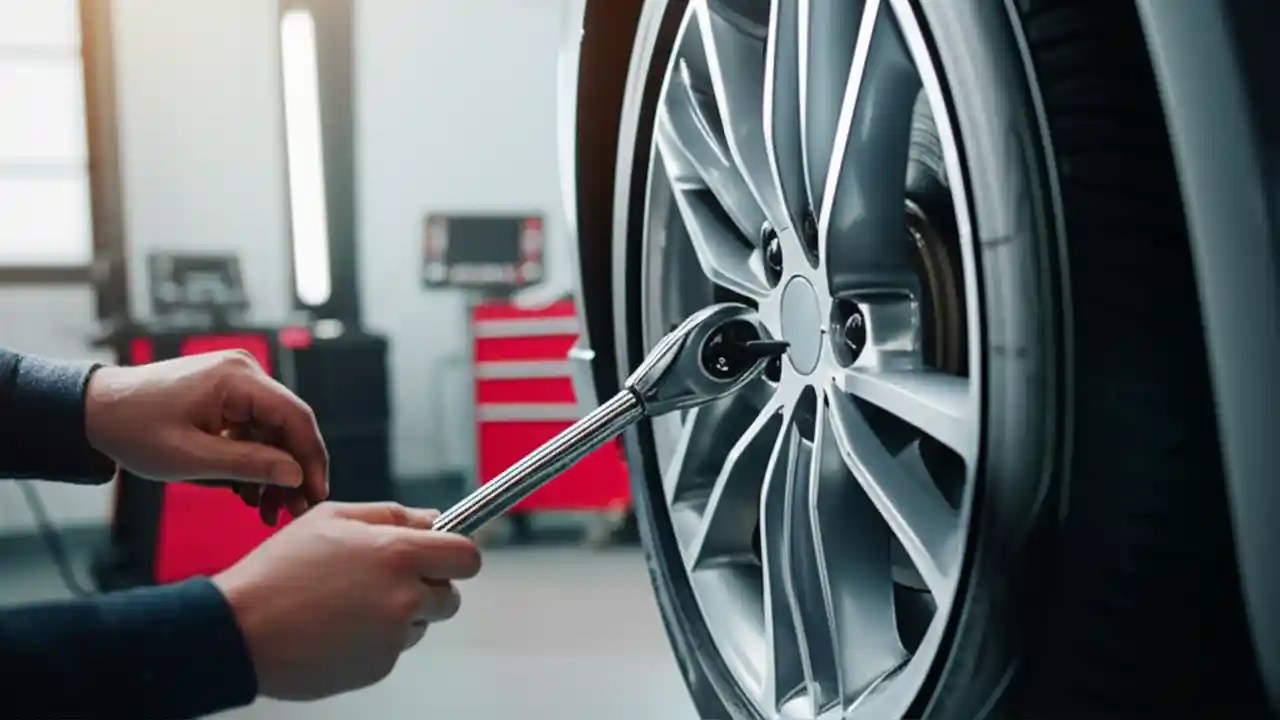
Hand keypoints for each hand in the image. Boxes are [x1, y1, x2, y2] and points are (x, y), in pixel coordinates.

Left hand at [84, 350, 328, 523]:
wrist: (94, 410)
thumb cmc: (134, 430)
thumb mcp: (192, 458)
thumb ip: (249, 465)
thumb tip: (296, 476)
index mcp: (238, 378)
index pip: (296, 417)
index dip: (311, 459)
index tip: (315, 496)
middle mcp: (245, 371)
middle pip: (288, 426)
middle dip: (292, 472)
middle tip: (292, 512)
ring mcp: (237, 381)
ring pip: (273, 432)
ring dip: (273, 472)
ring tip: (267, 511)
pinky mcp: (228, 394)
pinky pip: (255, 429)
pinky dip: (255, 460)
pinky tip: (248, 493)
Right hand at [212, 502, 481, 699]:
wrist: (239, 630)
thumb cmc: (281, 568)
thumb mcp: (332, 518)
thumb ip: (392, 515)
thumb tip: (434, 519)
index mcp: (399, 554)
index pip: (467, 556)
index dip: (457, 554)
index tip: (442, 555)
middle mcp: (405, 597)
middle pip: (450, 596)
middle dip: (429, 587)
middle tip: (387, 579)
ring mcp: (393, 637)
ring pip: (421, 623)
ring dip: (400, 614)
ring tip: (348, 603)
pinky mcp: (378, 668)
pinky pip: (393, 648)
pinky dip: (375, 639)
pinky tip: (337, 628)